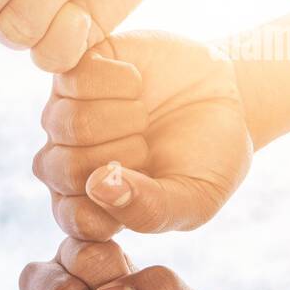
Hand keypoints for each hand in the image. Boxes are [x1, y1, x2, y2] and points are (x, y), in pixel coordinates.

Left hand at [35, 35, 252, 240]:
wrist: (226, 96)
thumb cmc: (207, 158)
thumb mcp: (194, 200)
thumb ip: (149, 210)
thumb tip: (98, 187)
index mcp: (87, 206)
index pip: (75, 219)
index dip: (116, 203)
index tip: (152, 185)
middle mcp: (63, 163)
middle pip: (65, 168)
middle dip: (124, 155)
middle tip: (148, 146)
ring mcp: (63, 115)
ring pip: (69, 122)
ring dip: (124, 117)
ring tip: (142, 116)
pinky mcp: (73, 70)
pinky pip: (77, 77)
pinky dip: (120, 80)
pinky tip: (135, 84)